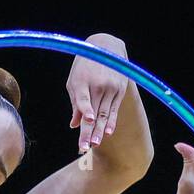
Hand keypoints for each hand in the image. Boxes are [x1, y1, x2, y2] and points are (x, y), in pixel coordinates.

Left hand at [67, 34, 129, 152]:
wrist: (107, 47)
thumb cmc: (85, 65)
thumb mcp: (75, 80)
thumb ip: (76, 103)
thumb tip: (73, 124)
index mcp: (82, 81)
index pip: (84, 98)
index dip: (86, 109)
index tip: (88, 120)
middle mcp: (98, 85)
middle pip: (94, 112)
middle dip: (89, 131)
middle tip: (84, 147)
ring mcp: (110, 88)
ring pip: (104, 114)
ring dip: (100, 131)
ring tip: (95, 144)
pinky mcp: (119, 90)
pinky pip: (114, 110)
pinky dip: (111, 121)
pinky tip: (109, 132)